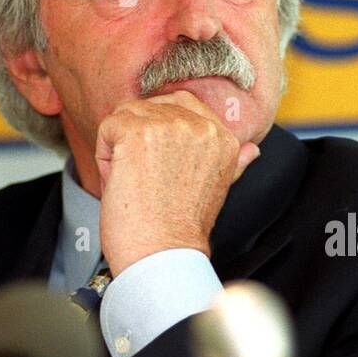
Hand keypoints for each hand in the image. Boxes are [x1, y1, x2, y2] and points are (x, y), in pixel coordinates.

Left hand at [95, 90, 259, 275]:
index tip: (159, 162)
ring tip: (135, 181)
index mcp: (223, 136)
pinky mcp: (136, 133)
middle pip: (149, 107)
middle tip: (147, 179)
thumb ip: (234, 161)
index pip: (182, 103)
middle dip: (138, 139)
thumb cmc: (182, 229)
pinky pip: (107, 128)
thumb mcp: (219, 188)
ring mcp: (167, 126)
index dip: (160, 129)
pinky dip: (105, 157)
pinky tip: (122, 181)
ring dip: (120, 149)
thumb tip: (252, 149)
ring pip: (125, 116)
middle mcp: (199, 125)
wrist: (163, 254)